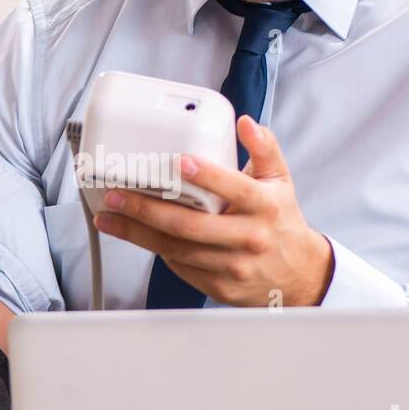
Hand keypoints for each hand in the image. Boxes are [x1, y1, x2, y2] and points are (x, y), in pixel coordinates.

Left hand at [94, 114, 334, 305]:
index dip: (208, 175)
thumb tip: (246, 123)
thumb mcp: (280, 181)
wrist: (298, 275)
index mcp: (265, 206)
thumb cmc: (281, 222)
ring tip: (109, 217)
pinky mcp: (218, 286)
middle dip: (148, 210)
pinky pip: (180, 267)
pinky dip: (154, 249)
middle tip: (118, 196)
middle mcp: (248, 238)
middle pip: (192, 225)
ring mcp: (232, 266)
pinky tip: (133, 234)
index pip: (236, 189)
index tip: (180, 160)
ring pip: (178, 249)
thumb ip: (264, 149)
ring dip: (138, 233)